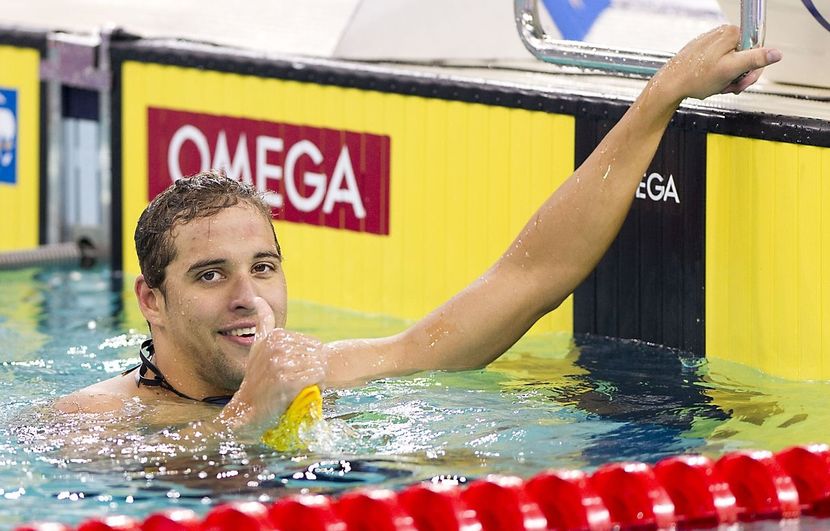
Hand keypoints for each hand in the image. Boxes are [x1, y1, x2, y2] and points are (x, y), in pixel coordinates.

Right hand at [221, 297, 326, 434]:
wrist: (247, 408)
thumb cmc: (256, 377)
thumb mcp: (258, 345)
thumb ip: (262, 321)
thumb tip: (258, 299)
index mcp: (275, 336)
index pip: (314, 344)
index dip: (310, 359)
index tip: (295, 368)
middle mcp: (278, 347)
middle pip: (318, 355)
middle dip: (313, 369)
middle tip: (297, 380)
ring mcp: (282, 364)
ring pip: (319, 367)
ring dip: (314, 379)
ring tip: (298, 386)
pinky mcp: (288, 381)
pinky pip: (317, 378)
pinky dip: (315, 385)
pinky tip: (301, 391)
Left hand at [657, 25, 781, 100]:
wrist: (670, 85)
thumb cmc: (695, 78)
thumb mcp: (731, 70)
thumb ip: (755, 59)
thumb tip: (776, 53)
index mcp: (732, 33)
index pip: (757, 50)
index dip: (753, 70)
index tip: (743, 81)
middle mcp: (721, 34)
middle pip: (745, 57)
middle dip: (740, 76)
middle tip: (730, 87)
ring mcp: (712, 43)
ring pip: (732, 63)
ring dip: (729, 78)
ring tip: (718, 86)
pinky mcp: (704, 53)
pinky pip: (720, 65)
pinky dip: (718, 77)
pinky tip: (711, 84)